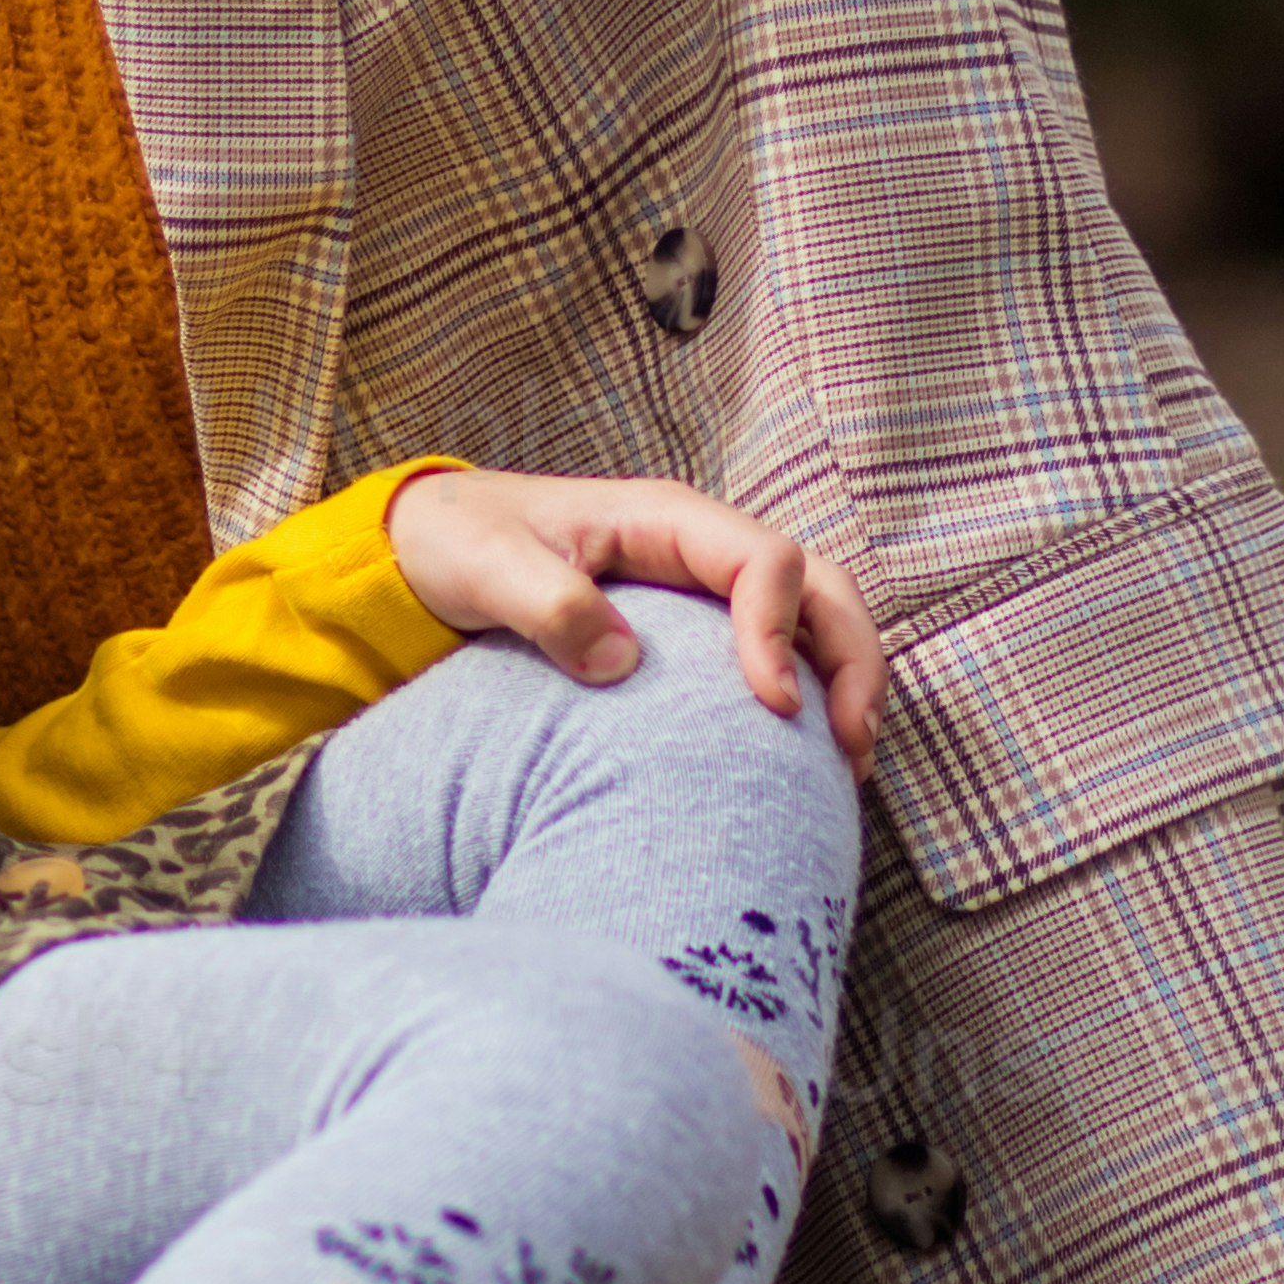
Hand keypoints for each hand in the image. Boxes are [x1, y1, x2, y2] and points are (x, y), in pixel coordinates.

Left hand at [384, 470, 881, 773]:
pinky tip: (806, 763)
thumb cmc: (460, 542)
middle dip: (852, 660)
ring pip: (813, 621)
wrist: (430, 547)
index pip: (765, 562)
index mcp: (666, 519)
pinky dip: (810, 698)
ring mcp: (706, 589)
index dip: (780, 630)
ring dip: (845, 683)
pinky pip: (777, 653)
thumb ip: (550, 605)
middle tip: (853, 745)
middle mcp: (702, 548)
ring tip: (848, 765)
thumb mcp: (489, 566)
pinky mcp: (697, 631)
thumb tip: (622, 662)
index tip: (774, 704)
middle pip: (818, 587)